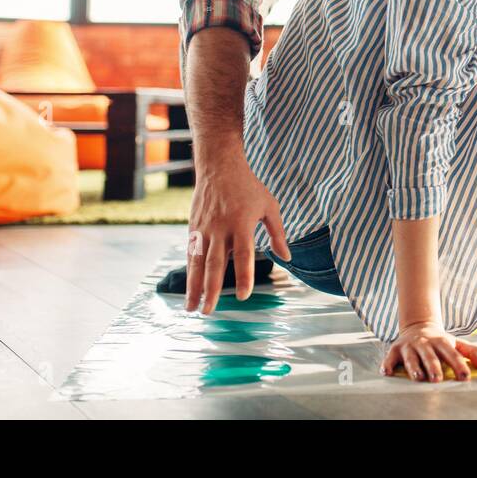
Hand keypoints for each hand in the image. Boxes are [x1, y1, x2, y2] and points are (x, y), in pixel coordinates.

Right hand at [185, 152, 287, 313]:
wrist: (218, 165)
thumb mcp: (269, 205)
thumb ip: (278, 233)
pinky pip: (190, 254)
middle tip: (210, 311)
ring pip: (197, 262)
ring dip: (194, 287)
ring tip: (193, 308)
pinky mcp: (193, 228)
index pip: (243, 254)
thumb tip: (287, 258)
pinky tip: (189, 289)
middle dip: (212, 289)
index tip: (243, 296)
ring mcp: (204, 228)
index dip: (243, 276)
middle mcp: (220, 227)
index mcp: (242, 222)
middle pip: (215, 263)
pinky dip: (189, 273)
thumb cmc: (248, 186)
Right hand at [381, 320, 476, 381]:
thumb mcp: (456, 343)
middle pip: (430, 356)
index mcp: (441, 342)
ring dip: (414, 367)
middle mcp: (424, 344)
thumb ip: (471, 352)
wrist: (417, 327)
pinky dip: (387, 364)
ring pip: (411, 358)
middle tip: (437, 379)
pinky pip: (390, 358)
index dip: (458, 365)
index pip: (451, 354)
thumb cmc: (439, 341)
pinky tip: (387, 372)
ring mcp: (409, 346)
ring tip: (418, 377)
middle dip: (433, 367)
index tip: (465, 377)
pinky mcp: (395, 349)